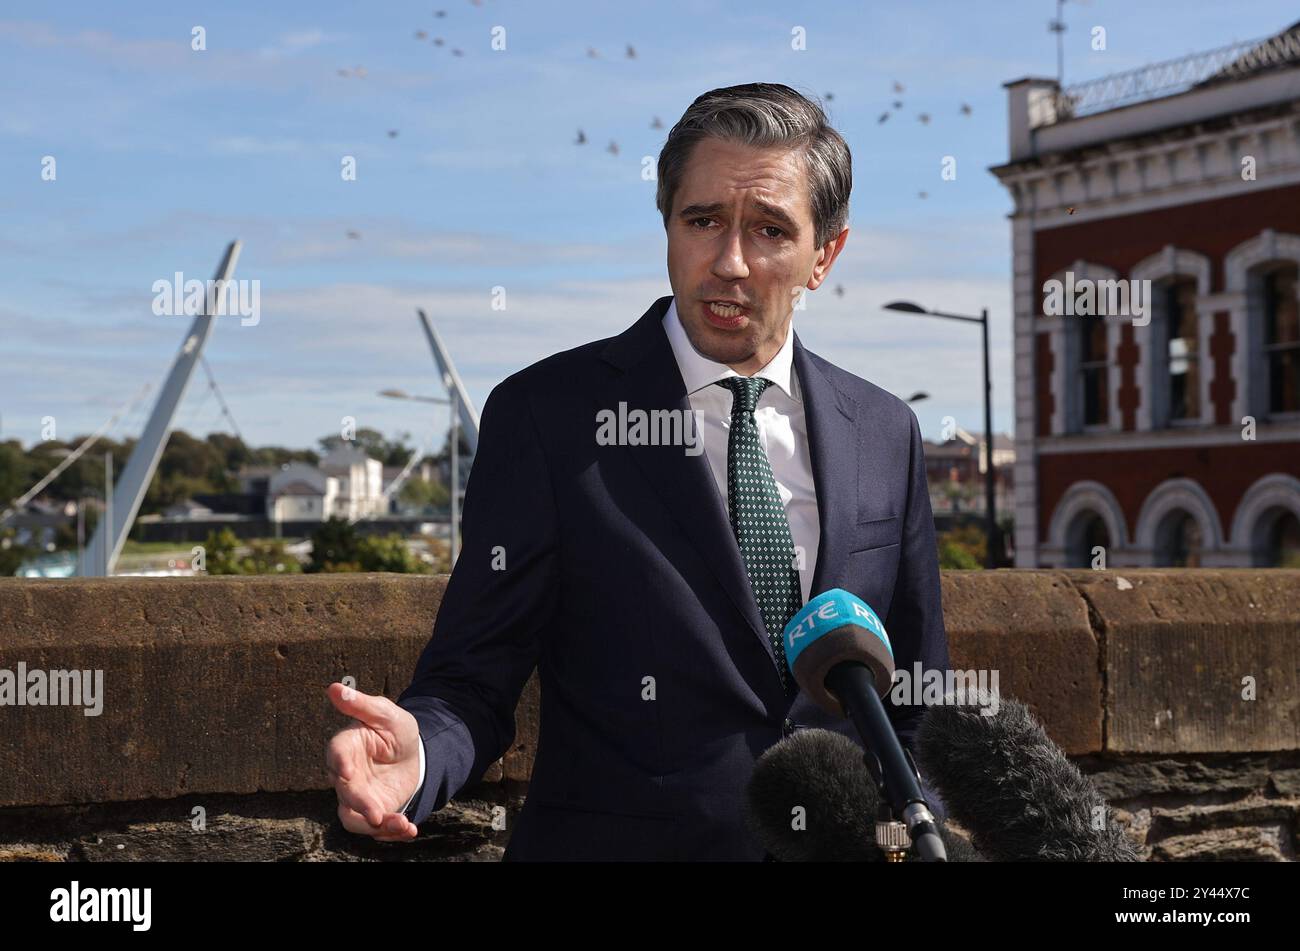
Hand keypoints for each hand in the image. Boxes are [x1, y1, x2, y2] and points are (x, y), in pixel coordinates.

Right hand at [325, 682, 422, 841]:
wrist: (413, 754)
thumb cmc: (395, 729)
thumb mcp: (385, 713)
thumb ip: (361, 705)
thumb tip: (334, 688)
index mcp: (346, 745)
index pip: (336, 753)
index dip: (338, 762)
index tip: (345, 772)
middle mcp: (346, 774)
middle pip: (344, 791)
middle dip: (360, 804)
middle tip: (378, 814)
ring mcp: (357, 795)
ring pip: (353, 817)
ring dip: (374, 825)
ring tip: (401, 825)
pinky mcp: (372, 810)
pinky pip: (374, 827)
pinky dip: (391, 832)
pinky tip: (410, 830)